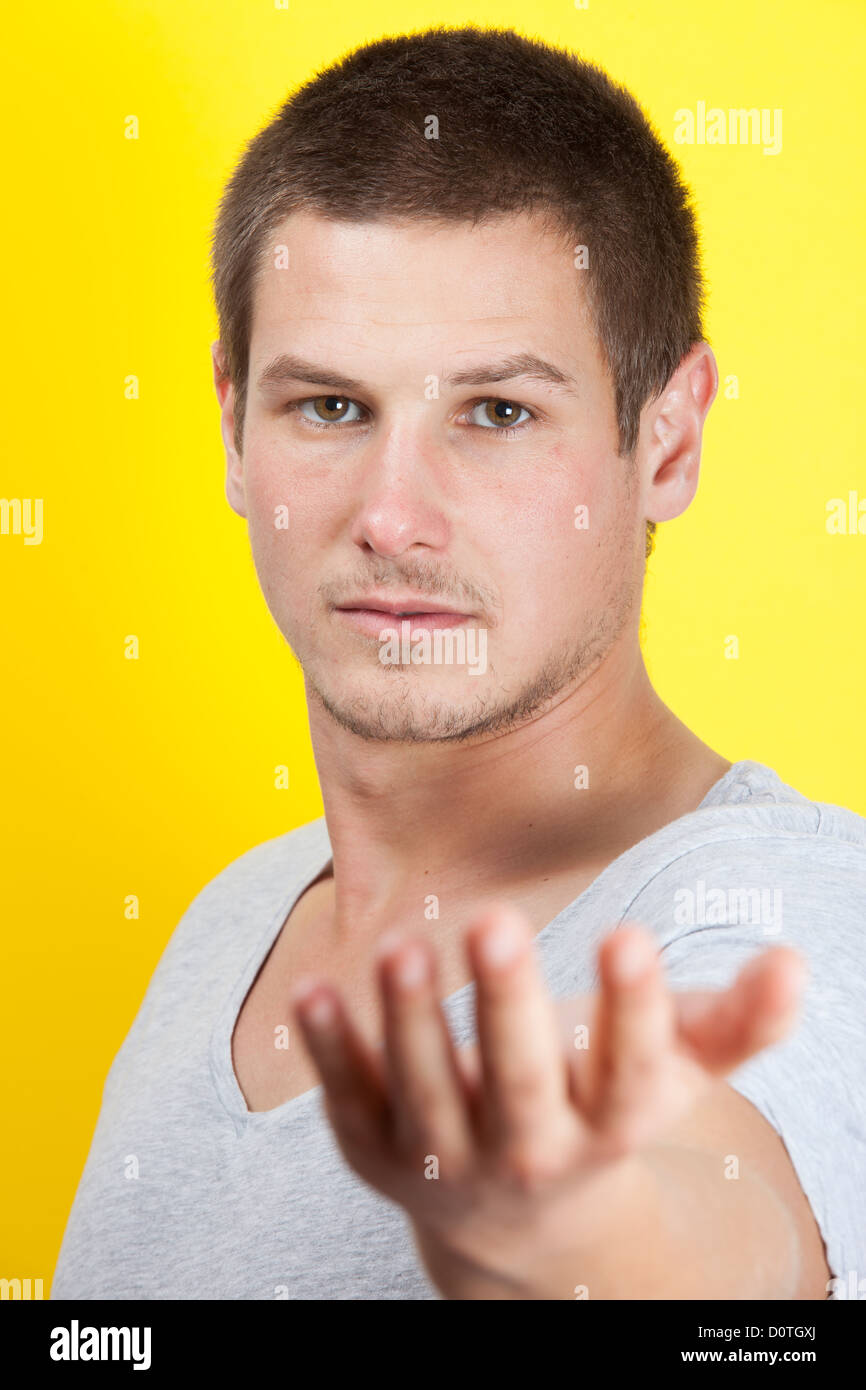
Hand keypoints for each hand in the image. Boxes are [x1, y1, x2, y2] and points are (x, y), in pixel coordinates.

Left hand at [290, 903, 805, 1297]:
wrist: (520, 1219)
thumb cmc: (598, 1111)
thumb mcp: (669, 1074)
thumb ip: (732, 1022)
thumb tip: (794, 963)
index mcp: (606, 1125)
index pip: (627, 1074)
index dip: (633, 1013)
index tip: (630, 938)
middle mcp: (527, 1150)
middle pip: (519, 1083)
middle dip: (507, 1005)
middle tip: (496, 920)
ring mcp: (446, 1157)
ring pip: (428, 1093)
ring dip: (411, 1023)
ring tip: (404, 948)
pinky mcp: (378, 1151)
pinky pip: (350, 1102)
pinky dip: (329, 1053)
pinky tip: (310, 991)